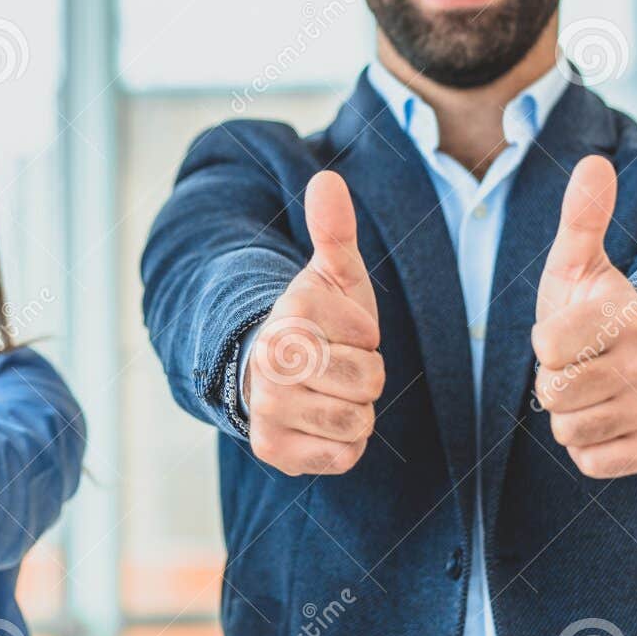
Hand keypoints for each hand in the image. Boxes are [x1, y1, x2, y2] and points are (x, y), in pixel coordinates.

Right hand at [244, 170, 384, 475]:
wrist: (267, 373)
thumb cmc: (316, 323)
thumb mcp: (332, 276)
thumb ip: (334, 230)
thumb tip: (326, 178)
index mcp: (288, 318)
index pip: (369, 340)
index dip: (365, 337)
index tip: (339, 333)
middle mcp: (268, 365)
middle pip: (367, 384)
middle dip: (363, 376)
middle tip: (336, 365)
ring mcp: (267, 411)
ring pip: (356, 422)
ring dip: (354, 411)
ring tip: (328, 393)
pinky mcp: (271, 451)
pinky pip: (342, 457)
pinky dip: (341, 445)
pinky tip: (318, 423)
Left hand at [533, 155, 636, 477]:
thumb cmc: (599, 312)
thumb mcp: (583, 266)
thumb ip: (583, 221)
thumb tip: (593, 163)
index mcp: (633, 318)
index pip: (549, 347)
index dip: (547, 342)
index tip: (568, 333)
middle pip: (555, 392)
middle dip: (555, 381)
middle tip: (581, 366)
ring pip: (569, 430)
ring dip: (571, 416)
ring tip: (595, 392)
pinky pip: (591, 462)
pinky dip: (591, 448)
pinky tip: (609, 422)